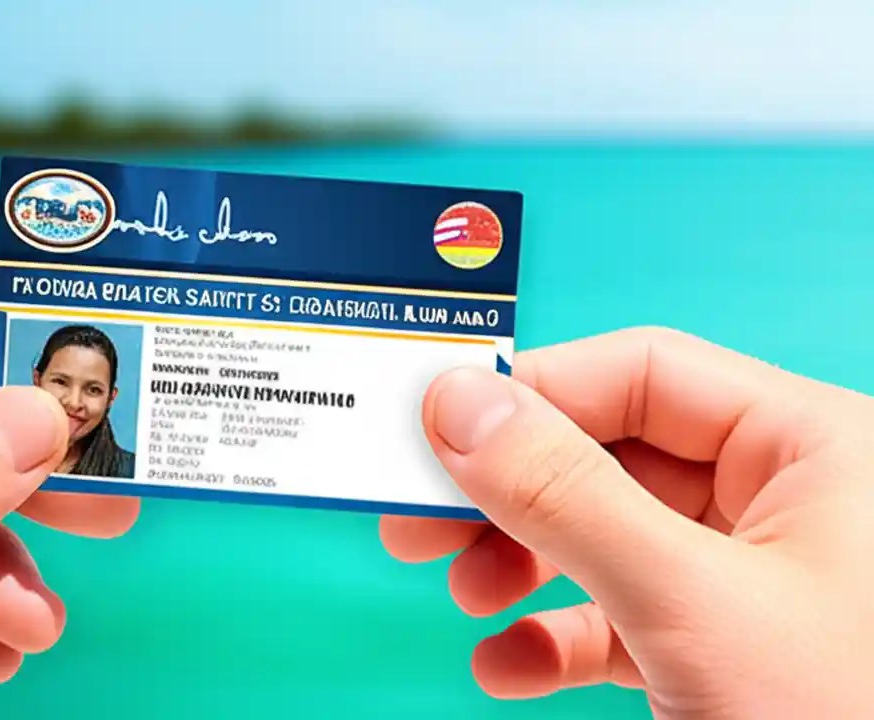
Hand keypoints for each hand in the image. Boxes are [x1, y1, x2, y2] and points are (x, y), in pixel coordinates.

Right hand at [381, 327, 873, 718]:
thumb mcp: (689, 604)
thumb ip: (566, 494)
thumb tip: (459, 404)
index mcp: (814, 450)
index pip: (643, 375)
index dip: (533, 395)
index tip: (433, 429)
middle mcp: (786, 503)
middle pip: (611, 458)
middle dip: (510, 496)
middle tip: (417, 520)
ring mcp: (756, 584)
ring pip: (607, 539)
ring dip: (521, 567)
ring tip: (465, 597)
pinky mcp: (728, 654)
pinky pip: (622, 618)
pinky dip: (554, 638)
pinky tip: (506, 667)